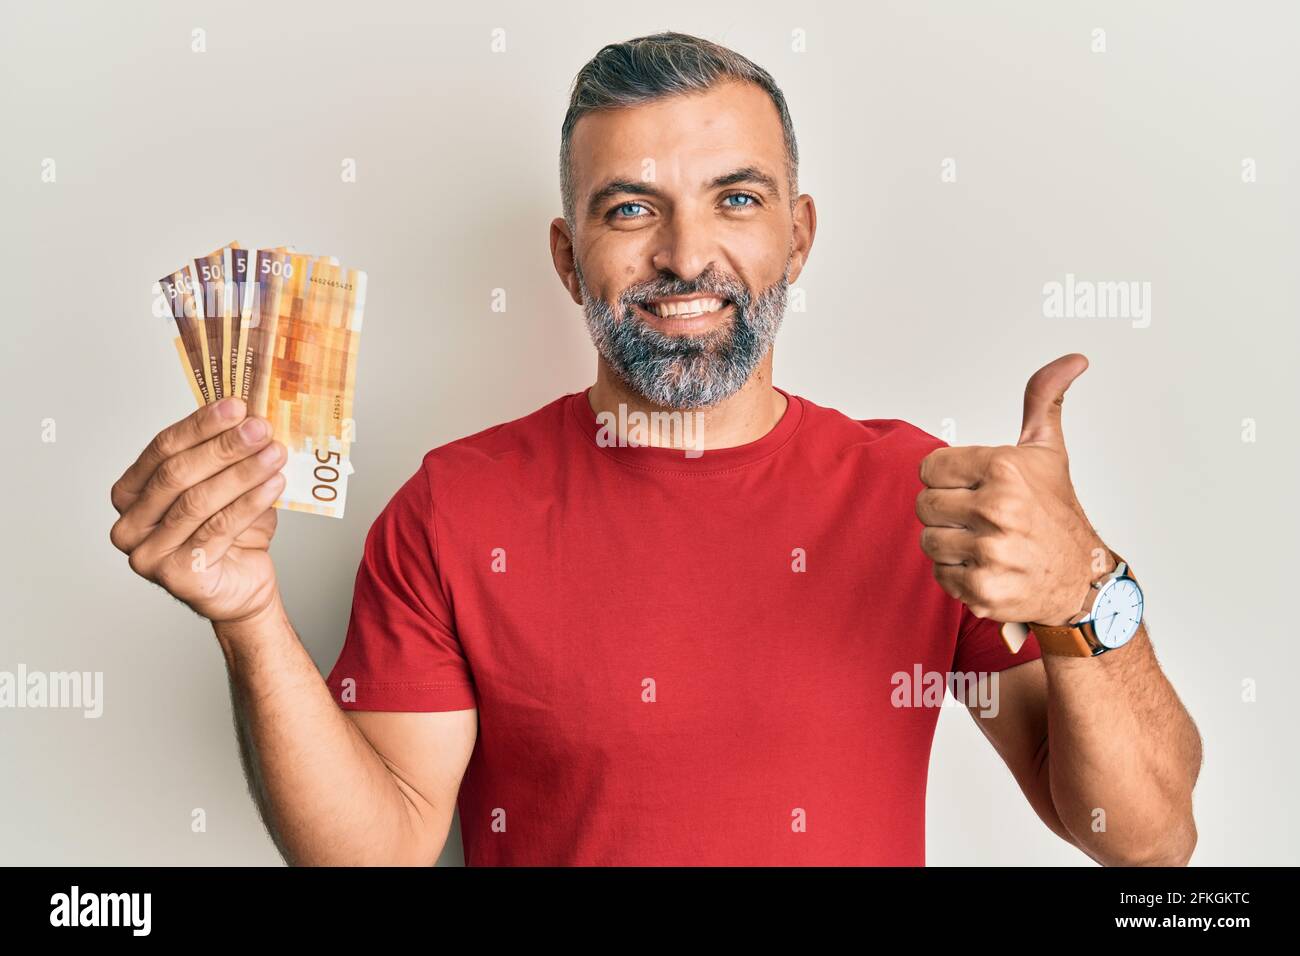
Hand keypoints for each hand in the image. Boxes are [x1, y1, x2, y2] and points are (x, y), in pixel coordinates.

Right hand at [110, 397, 286, 625]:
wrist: (243, 587)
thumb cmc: (231, 535)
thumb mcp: (227, 486)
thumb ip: (227, 456)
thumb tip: (250, 415)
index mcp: (130, 494)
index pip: (162, 449)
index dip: (200, 425)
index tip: (237, 406)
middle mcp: (129, 525)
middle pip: (176, 474)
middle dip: (223, 447)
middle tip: (259, 428)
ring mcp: (147, 554)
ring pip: (197, 501)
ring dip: (241, 473)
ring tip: (274, 453)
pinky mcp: (176, 576)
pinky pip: (217, 529)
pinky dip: (250, 503)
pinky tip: (274, 484)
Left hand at [915, 353, 1110, 626]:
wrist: (1082, 579)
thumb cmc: (1057, 512)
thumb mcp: (1047, 450)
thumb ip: (1042, 400)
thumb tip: (1072, 359)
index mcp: (1004, 470)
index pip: (928, 469)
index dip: (947, 478)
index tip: (973, 487)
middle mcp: (997, 511)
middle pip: (923, 506)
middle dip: (947, 511)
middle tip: (979, 517)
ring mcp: (990, 554)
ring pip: (928, 541)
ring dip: (950, 544)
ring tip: (984, 542)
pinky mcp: (983, 592)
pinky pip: (939, 575)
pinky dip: (958, 575)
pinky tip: (988, 567)